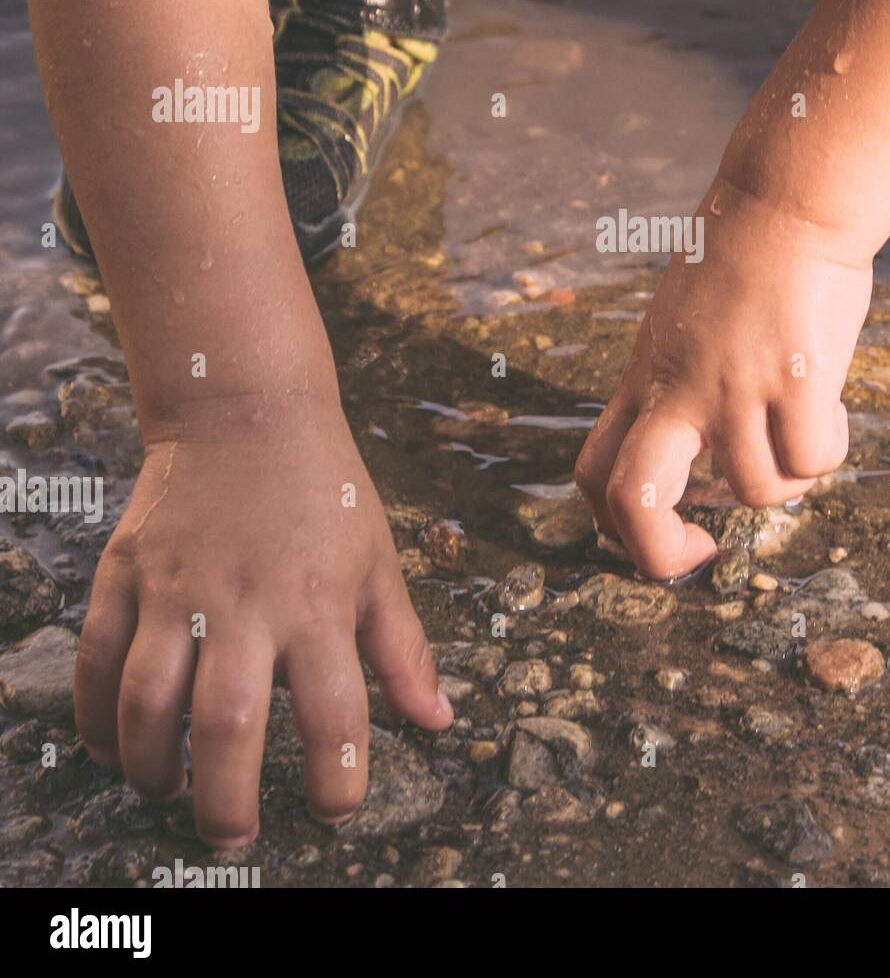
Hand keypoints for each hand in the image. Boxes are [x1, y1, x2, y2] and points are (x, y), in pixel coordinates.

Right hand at [74, 403, 450, 847]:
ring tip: (169, 792)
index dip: (337, 779)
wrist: (247, 409)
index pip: (334, 714)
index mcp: (319, 603)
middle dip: (226, 800)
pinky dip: (94, 717)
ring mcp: (177, 587)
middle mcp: (246, 601)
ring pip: (148, 701)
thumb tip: (438, 720)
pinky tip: (112, 748)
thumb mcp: (379, 561)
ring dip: (152, 766)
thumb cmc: (325, 490)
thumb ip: (403, 647)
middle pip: (228, 725)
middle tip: (233, 838)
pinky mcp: (125, 572)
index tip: (335, 811)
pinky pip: (95, 659)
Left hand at [577, 178, 873, 578]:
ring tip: (802, 429)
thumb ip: (684, 386)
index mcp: (646, 378)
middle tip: (701, 552)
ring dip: (789, 479)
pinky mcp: (792, 378)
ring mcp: (734, 386)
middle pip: (635, 498)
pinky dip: (828, 450)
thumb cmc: (743, 259)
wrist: (786, 203)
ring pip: (757, 492)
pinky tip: (829, 407)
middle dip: (660, 554)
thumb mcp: (682, 327)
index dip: (613, 523)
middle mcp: (679, 389)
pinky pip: (813, 459)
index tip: (661, 527)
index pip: (595, 469)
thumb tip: (718, 458)